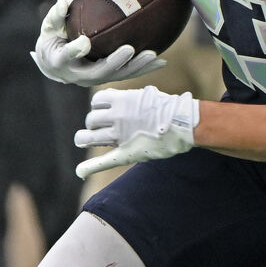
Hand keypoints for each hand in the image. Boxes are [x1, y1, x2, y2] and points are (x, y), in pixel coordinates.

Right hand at [31, 0, 162, 86]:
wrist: (54, 65)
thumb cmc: (52, 41)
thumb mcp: (49, 29)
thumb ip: (55, 17)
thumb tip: (62, 1)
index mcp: (61, 61)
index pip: (67, 56)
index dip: (75, 51)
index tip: (84, 42)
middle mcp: (79, 74)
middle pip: (100, 72)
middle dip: (116, 62)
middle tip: (130, 49)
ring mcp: (95, 78)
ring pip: (118, 76)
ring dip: (137, 67)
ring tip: (154, 55)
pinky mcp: (108, 77)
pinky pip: (127, 74)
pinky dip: (144, 69)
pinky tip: (162, 62)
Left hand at [74, 84, 199, 178]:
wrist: (185, 123)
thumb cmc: (169, 108)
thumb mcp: (147, 94)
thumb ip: (129, 98)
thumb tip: (120, 99)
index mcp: (122, 100)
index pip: (96, 101)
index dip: (99, 106)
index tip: (105, 110)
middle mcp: (117, 116)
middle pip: (91, 119)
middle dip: (94, 123)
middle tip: (104, 127)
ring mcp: (120, 135)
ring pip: (89, 137)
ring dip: (87, 138)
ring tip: (89, 139)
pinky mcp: (127, 152)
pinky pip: (104, 160)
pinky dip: (90, 167)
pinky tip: (80, 172)